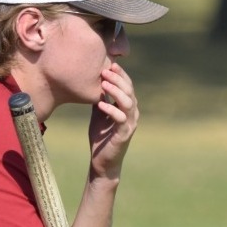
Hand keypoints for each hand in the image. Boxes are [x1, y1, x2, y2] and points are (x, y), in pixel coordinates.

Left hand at [89, 63, 138, 180]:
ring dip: (116, 91)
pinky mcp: (124, 134)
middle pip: (129, 90)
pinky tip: (101, 104)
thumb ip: (100, 99)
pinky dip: (111, 110)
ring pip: (128, 102)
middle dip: (118, 79)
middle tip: (105, 70)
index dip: (120, 74)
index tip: (109, 64)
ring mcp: (130, 123)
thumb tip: (93, 83)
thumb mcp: (99, 114)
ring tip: (104, 83)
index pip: (127, 86)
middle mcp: (132, 113)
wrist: (102, 162)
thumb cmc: (101, 138)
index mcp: (128, 107)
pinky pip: (120, 118)